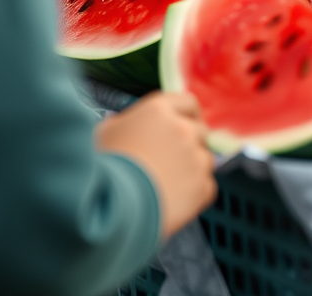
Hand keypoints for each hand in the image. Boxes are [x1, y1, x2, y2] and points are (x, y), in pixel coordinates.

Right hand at [96, 91, 216, 239]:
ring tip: (169, 185)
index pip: (187, 103)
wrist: (113, 209)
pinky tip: (175, 200)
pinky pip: (207, 186)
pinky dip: (196, 194)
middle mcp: (182, 129)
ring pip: (205, 159)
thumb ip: (127, 123)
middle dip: (190, 144)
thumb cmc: (104, 170)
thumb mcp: (105, 133)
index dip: (187, 115)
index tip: (184, 125)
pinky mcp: (202, 186)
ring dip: (193, 169)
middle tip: (172, 161)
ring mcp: (195, 158)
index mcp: (159, 111)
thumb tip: (130, 126)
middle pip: (200, 131)